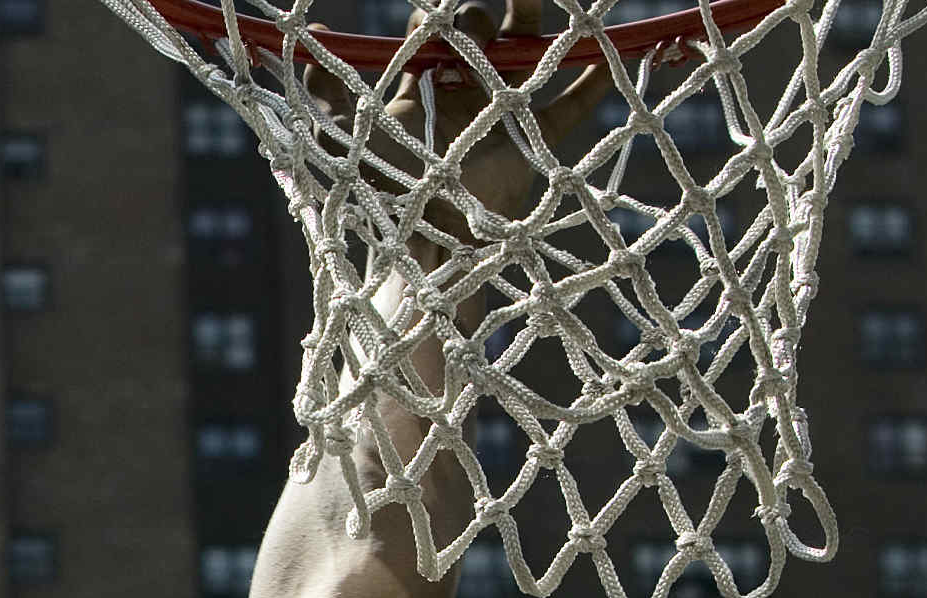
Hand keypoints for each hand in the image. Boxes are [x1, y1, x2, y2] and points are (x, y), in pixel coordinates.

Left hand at [308, 0, 612, 249]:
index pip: (433, 37)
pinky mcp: (533, 144)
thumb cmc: (380, 193)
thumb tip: (312, 36)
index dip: (434, 18)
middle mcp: (463, 98)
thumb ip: (326, 92)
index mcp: (422, 92)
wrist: (422, 245)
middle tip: (484, 10)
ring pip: (526, 56)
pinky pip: (571, 105)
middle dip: (482, 14)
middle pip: (483, 36)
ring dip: (537, 23)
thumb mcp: (345, 138)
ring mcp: (501, 118)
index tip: (432, 12)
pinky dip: (594, 79)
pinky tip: (614, 52)